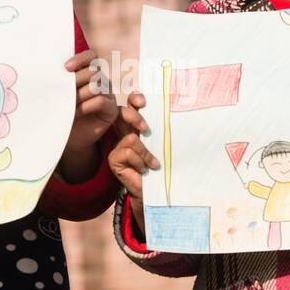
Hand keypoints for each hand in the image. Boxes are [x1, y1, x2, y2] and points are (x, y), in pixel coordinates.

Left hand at [64, 50, 117, 151]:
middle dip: (76, 80)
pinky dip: (86, 106)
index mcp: (90, 73)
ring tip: (67, 104)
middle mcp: (102, 81)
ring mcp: (109, 95)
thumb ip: (63, 81)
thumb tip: (55, 69)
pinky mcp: (112, 110)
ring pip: (96, 85)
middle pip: (93, 71)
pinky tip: (75, 112)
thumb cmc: (63, 112)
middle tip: (63, 92)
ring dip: (79, 94)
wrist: (69, 136)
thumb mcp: (62, 94)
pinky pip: (101, 101)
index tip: (66, 68)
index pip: (91, 57)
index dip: (80, 59)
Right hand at [108, 92, 159, 228]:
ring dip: (146, 154)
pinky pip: (128, 153)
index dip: (135, 99)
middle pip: (124, 114)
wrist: (152, 190)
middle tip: (145, 128)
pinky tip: (143, 171)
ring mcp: (118, 146)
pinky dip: (140, 162)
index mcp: (137, 127)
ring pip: (132, 139)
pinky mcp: (114, 158)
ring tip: (152, 165)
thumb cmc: (160, 167)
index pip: (132, 106)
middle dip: (135, 117)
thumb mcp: (162, 146)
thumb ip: (161, 131)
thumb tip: (176, 112)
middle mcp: (125, 133)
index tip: (143, 102)